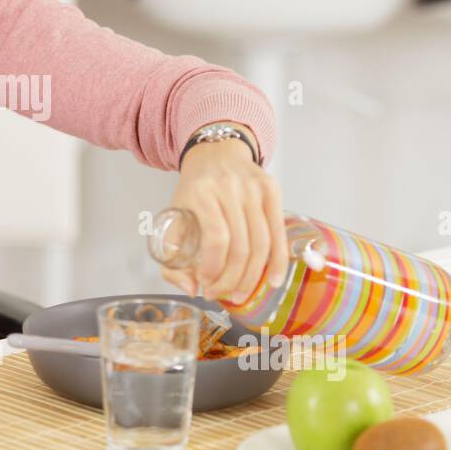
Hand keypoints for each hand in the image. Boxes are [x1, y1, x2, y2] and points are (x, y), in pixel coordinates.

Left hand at [160, 135, 287, 302]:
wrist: (216, 154)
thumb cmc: (194, 192)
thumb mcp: (173, 217)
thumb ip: (172, 257)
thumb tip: (191, 289)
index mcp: (200, 192)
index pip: (215, 237)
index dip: (213, 267)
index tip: (205, 284)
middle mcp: (229, 187)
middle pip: (239, 245)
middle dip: (231, 279)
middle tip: (222, 295)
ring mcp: (253, 188)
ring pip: (260, 243)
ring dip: (252, 276)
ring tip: (241, 293)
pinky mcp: (272, 190)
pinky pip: (278, 233)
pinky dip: (278, 261)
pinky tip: (273, 280)